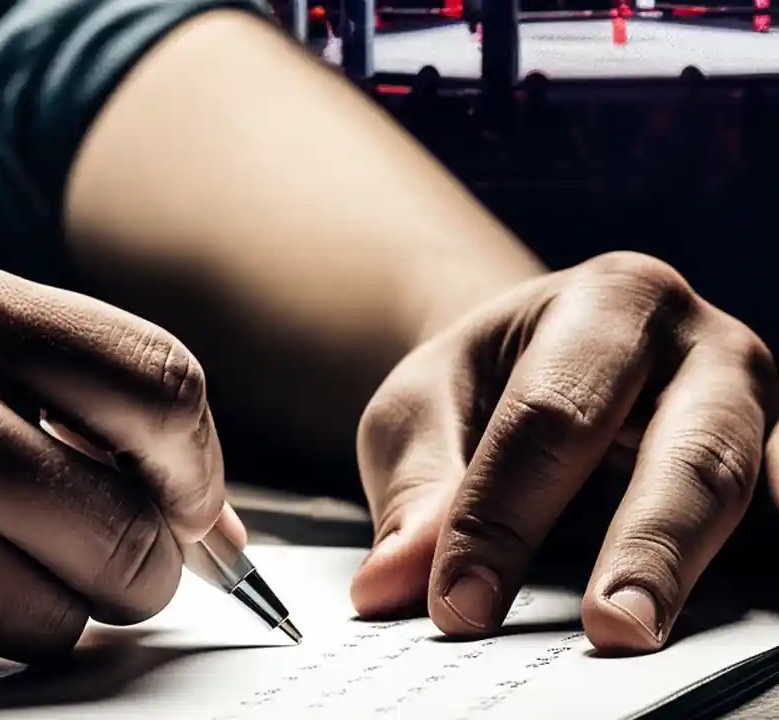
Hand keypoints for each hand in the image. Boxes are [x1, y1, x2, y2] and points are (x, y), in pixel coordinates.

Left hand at [350, 252, 775, 652]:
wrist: (541, 368)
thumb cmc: (483, 385)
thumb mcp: (421, 412)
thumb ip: (413, 494)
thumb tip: (392, 582)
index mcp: (612, 302)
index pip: (554, 416)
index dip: (504, 515)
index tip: (458, 602)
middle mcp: (708, 350)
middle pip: (691, 454)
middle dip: (648, 547)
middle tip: (609, 629)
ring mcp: (758, 419)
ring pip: (747, 501)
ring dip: (699, 578)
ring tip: (646, 639)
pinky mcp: (772, 483)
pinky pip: (763, 542)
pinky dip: (723, 589)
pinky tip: (679, 633)